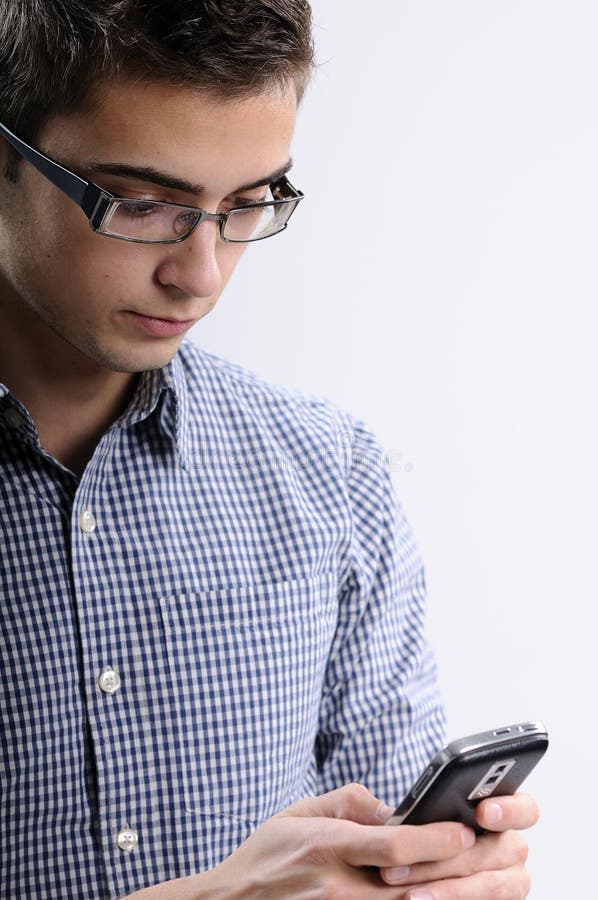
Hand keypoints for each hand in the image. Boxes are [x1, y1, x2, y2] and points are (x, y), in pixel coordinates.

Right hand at [202, 783, 522, 897]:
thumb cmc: (268, 854)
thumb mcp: (301, 811)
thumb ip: (349, 802)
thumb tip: (393, 809)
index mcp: (328, 846)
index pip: (394, 846)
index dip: (436, 840)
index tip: (466, 831)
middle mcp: (339, 889)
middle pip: (415, 886)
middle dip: (463, 872)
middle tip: (499, 858)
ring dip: (456, 896)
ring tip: (492, 882)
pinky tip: (448, 898)